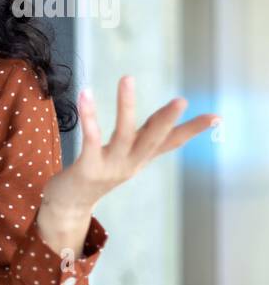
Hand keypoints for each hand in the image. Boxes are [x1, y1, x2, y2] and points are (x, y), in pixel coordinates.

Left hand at [38, 75, 219, 249]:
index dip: (192, 130)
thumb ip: (144, 138)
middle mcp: (129, 164)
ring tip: (128, 78)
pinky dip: (90, 118)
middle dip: (166, 120)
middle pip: (153, 140)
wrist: (69, 206)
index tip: (216, 117)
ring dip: (126, 106)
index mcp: (140, 159)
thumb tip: (165, 118)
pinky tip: (86, 95)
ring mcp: (110, 167)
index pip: (170, 142)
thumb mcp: (125, 157)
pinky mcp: (88, 167)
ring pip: (123, 134)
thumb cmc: (96, 174)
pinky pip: (91, 139)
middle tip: (181, 100)